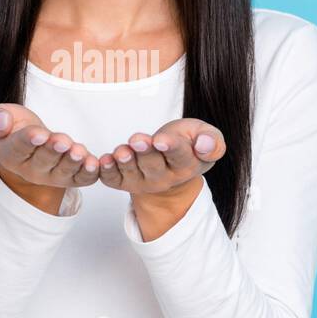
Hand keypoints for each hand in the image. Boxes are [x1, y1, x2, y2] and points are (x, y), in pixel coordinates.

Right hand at [0, 103, 100, 188]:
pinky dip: (88, 173)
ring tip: (79, 151)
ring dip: (73, 162)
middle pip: (43, 160)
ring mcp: (51, 175)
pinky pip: (80, 179)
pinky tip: (93, 164)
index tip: (38, 133)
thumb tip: (0, 122)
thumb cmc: (12, 127)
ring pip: (63, 171)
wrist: (30, 139)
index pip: (18, 147)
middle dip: (53, 150)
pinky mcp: (70, 177)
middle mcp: (30, 169)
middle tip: (62, 141)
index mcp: (10, 153)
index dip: (29, 140)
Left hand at [97, 118, 225, 195]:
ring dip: (125, 161)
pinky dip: (107, 171)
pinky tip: (103, 160)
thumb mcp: (207, 136)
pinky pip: (114, 179)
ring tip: (121, 151)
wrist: (169, 158)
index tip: (162, 140)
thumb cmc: (187, 143)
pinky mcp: (124, 181)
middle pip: (153, 165)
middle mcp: (164, 178)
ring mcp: (143, 181)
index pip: (180, 157)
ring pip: (132, 172)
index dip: (171, 147)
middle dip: (145, 152)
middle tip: (137, 139)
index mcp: (187, 165)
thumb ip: (213, 140)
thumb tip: (205, 144)